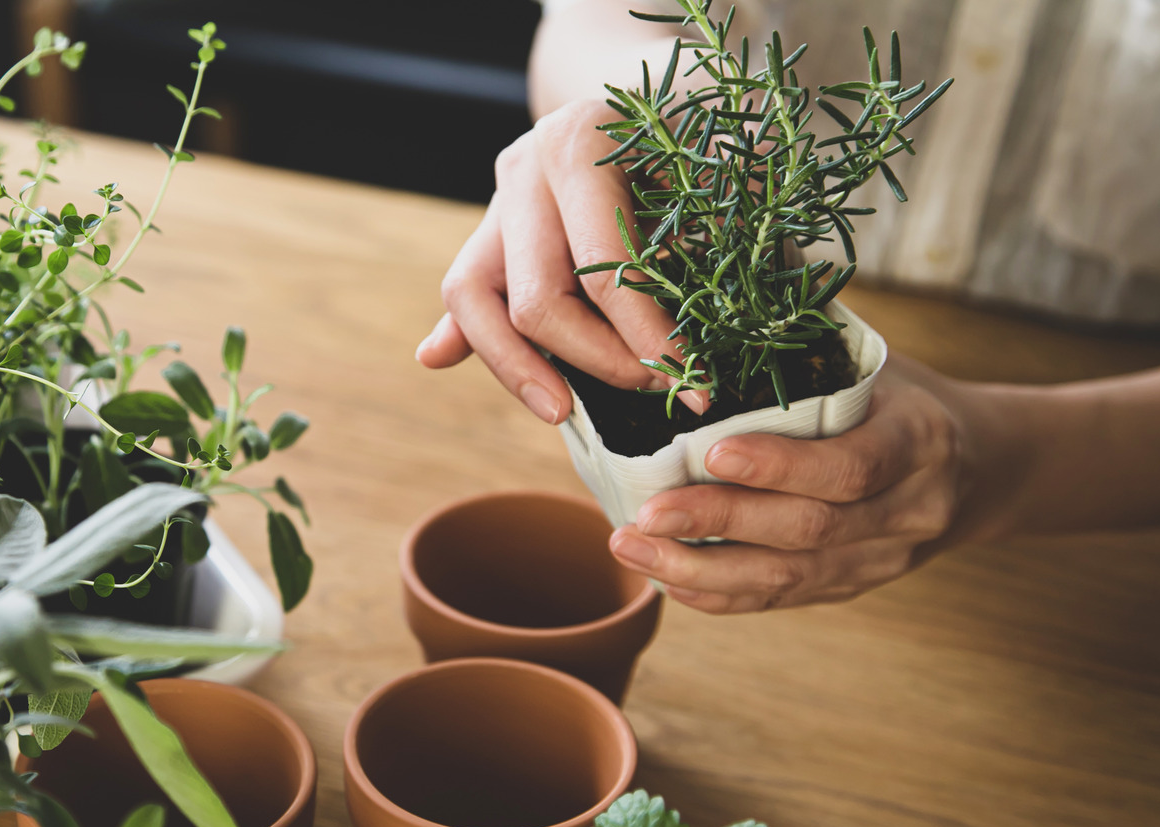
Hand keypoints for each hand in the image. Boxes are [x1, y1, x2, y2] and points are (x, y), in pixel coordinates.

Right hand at [417, 99, 706, 422]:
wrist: (652, 81)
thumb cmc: (698, 125)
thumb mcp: (722, 159)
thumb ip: (721, 228)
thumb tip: (720, 320)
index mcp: (578, 146)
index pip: (603, 273)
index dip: (648, 339)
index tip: (691, 381)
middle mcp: (524, 169)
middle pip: (535, 300)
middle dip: (597, 361)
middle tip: (654, 387)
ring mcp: (498, 198)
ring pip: (473, 298)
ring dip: (515, 367)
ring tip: (561, 412)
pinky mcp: (490, 227)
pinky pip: (465, 290)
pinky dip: (459, 331)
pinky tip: (438, 359)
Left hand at [606, 355, 987, 612]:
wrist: (983, 469)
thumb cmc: (903, 398)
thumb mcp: (877, 361)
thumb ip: (808, 342)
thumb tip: (720, 284)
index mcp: (921, 442)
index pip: (851, 466)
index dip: (781, 466)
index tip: (711, 453)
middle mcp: (909, 511)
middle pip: (809, 529)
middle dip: (718, 523)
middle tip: (645, 513)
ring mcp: (882, 559)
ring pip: (789, 579)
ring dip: (700, 569)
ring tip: (632, 547)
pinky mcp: (851, 588)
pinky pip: (781, 600)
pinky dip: (719, 593)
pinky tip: (663, 576)